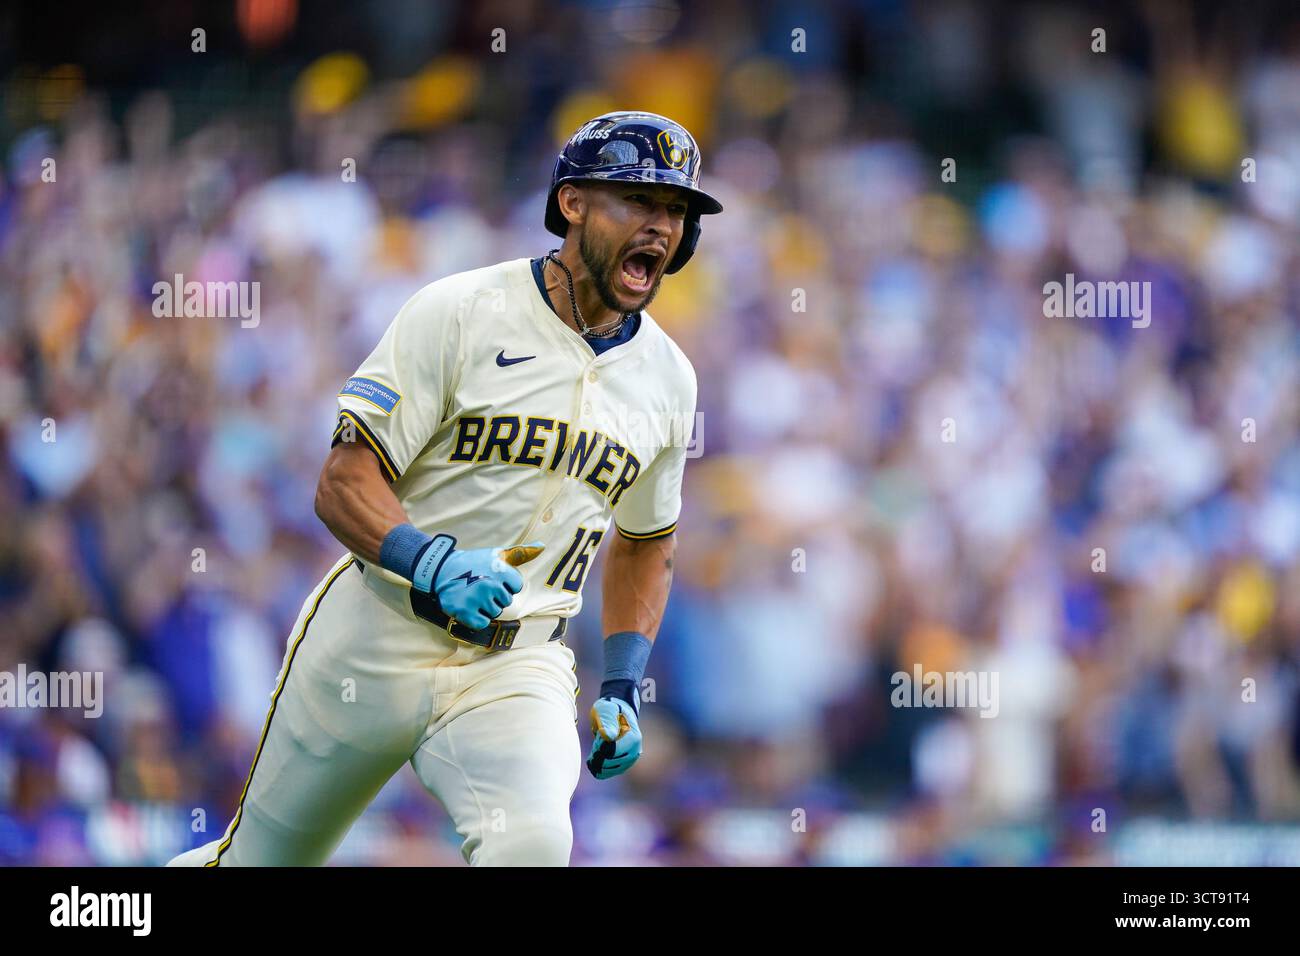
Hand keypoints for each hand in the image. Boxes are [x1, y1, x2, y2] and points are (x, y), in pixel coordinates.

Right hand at [428, 540, 543, 629]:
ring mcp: (477, 599)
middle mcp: (490, 584)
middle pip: (505, 601)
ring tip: (473, 594)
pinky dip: (476, 619)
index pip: (516, 587)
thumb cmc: (474, 563)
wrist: (442, 569)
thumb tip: (542, 546)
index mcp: (500, 570)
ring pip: (494, 612)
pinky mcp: (465, 612)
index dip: (506, 584)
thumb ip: (521, 553)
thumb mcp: (497, 554)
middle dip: (495, 596)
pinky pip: (482, 623)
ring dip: (485, 607)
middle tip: (480, 585)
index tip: (492, 577)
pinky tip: (469, 606)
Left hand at [586, 697, 641, 778]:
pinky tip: (592, 760)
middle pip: (609, 763)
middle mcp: (634, 752)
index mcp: (633, 738)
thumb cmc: (611, 709)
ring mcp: (629, 760)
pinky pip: (606, 774)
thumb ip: (608, 722)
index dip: (600, 746)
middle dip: (598, 754)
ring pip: (606, 770)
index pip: (612, 752)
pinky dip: (596, 769)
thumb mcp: (608, 710)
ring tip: (593, 750)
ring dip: (596, 762)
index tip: (599, 736)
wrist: (616, 713)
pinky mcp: (621, 766)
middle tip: (596, 742)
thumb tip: (608, 737)